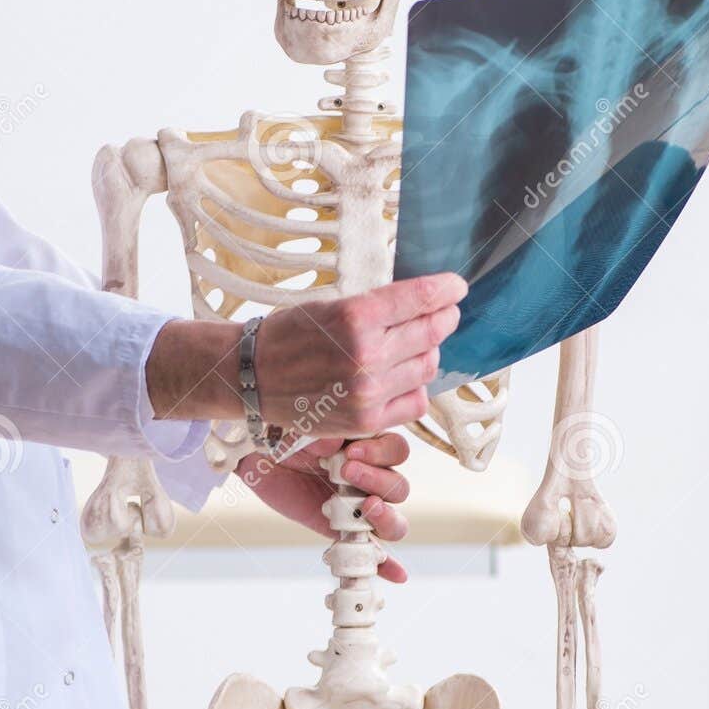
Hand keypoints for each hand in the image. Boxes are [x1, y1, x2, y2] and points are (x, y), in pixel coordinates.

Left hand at [239, 430, 415, 582]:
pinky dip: (388, 566)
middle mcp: (370, 478)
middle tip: (347, 473)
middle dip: (378, 480)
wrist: (256, 454)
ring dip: (387, 517)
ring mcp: (358, 507)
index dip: (381, 451)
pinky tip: (396, 574)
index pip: (396, 450)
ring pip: (394, 520)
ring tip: (367, 510)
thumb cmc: (283, 436)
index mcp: (368, 447)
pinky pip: (372, 552)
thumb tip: (336, 443)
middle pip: (399, 487)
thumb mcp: (302, 429)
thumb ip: (322, 433)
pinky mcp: (343, 531)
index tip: (351, 451)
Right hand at [253, 274, 464, 433]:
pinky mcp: (368, 420)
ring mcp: (369, 392)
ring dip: (428, 353)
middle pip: (431, 333)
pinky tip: (402, 377)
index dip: (446, 290)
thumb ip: (379, 307)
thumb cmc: (290, 335)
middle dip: (443, 319)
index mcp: (355, 316)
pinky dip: (415, 387)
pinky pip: (416, 402)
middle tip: (445, 313)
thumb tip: (425, 302)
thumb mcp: (331, 305)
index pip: (420, 298)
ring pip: (427, 367)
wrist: (253, 376)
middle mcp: (366, 355)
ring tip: (415, 346)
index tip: (455, 288)